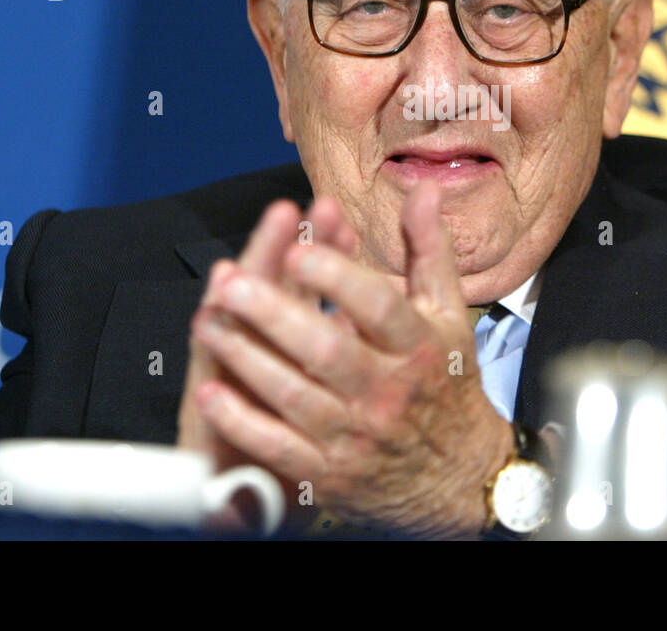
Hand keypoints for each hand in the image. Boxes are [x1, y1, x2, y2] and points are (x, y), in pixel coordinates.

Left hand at [189, 180, 515, 537]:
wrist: (457, 477)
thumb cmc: (446, 383)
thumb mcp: (448, 314)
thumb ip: (428, 250)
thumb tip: (420, 190)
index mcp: (417, 347)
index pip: (377, 308)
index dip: (337, 278)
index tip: (298, 251)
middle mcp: (387, 392)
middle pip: (327, 351)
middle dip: (275, 316)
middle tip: (233, 284)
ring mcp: (356, 436)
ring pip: (294, 397)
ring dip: (247, 359)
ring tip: (209, 323)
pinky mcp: (330, 472)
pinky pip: (279, 448)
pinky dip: (243, 422)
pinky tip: (210, 392)